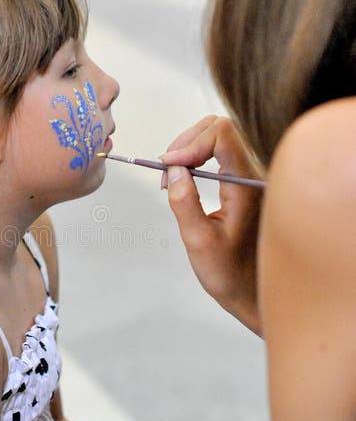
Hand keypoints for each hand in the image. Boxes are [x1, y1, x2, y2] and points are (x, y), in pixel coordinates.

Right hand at [160, 116, 262, 333]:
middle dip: (186, 143)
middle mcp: (252, 175)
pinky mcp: (242, 182)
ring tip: (171, 178)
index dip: (189, 143)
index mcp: (247, 186)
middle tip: (167, 172)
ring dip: (188, 150)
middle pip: (219, 129)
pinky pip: (218, 154)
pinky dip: (195, 158)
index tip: (168, 165)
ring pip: (217, 138)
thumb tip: (174, 170)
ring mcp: (248, 177)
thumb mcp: (199, 241)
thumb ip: (184, 202)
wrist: (252, 290)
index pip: (222, 136)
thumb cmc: (230, 273)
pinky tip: (183, 179)